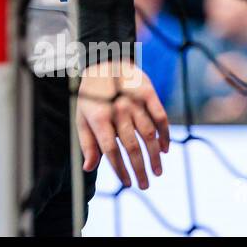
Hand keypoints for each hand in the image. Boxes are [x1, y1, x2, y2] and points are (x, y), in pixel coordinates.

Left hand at [77, 60, 170, 189]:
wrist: (104, 62)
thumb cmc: (91, 96)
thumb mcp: (82, 117)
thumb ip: (87, 143)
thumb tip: (88, 168)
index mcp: (98, 117)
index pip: (111, 150)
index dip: (120, 169)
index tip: (128, 183)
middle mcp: (117, 111)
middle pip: (131, 146)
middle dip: (139, 169)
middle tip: (145, 185)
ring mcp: (134, 102)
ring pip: (148, 135)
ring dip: (154, 156)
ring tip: (157, 172)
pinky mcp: (148, 93)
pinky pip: (160, 117)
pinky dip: (164, 134)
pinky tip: (165, 149)